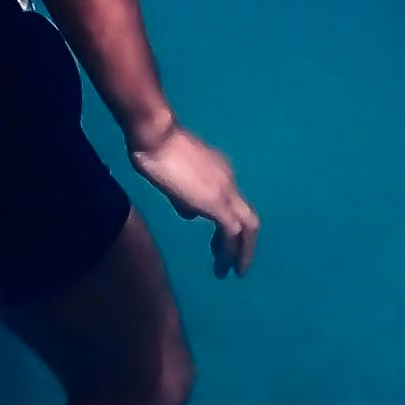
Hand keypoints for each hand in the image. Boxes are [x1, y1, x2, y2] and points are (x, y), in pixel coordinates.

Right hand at [129, 123, 258, 276]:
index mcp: (219, 171)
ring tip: (234, 270)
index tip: (217, 241)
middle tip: (236, 263)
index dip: (227, 224)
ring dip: (242, 250)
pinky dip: (231, 250)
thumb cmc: (156, 149)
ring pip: (247, 226)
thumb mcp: (172, 177)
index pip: (231, 202)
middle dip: (245, 242)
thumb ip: (183, 197)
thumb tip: (191, 214)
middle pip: (249, 217)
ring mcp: (226, 191)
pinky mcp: (217, 203)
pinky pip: (231, 232)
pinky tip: (224, 264)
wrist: (156, 135)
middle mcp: (229, 180)